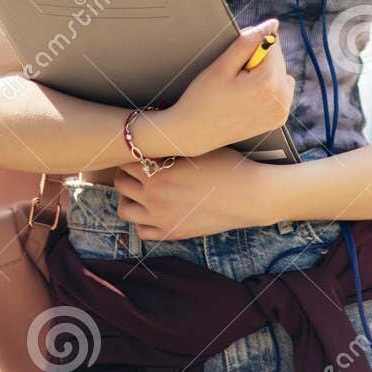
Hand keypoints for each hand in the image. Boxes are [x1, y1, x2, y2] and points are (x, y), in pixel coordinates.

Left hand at [110, 148, 283, 239]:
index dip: (134, 152)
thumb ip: (169, 147)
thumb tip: (152, 138)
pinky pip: (141, 231)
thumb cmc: (229, 166)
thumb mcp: (197, 149)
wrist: (251, 196)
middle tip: (142, 165)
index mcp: (158, 174)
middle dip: (127, 172)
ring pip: (124, 209)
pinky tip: (155, 209)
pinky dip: (142, 220)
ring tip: (144, 188)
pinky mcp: (172, 233)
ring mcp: (161, 218)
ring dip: (129, 196)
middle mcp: (154, 198)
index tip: (143, 148)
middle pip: (120, 183)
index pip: (126, 161)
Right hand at [169, 19, 294, 156]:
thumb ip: (249, 42)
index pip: (271, 43)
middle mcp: (281, 98)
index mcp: (268, 82)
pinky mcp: (279, 118)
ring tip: (240, 89)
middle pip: (277, 59)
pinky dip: (268, 89)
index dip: (250, 48)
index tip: (233, 63)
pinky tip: (248, 98)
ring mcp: (281, 110)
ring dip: (265, 74)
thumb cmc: (203, 97)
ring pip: (280, 73)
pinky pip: (281, 90)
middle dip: (258, 62)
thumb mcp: (222, 65)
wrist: (195, 132)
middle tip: (233, 80)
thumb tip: (273, 24)